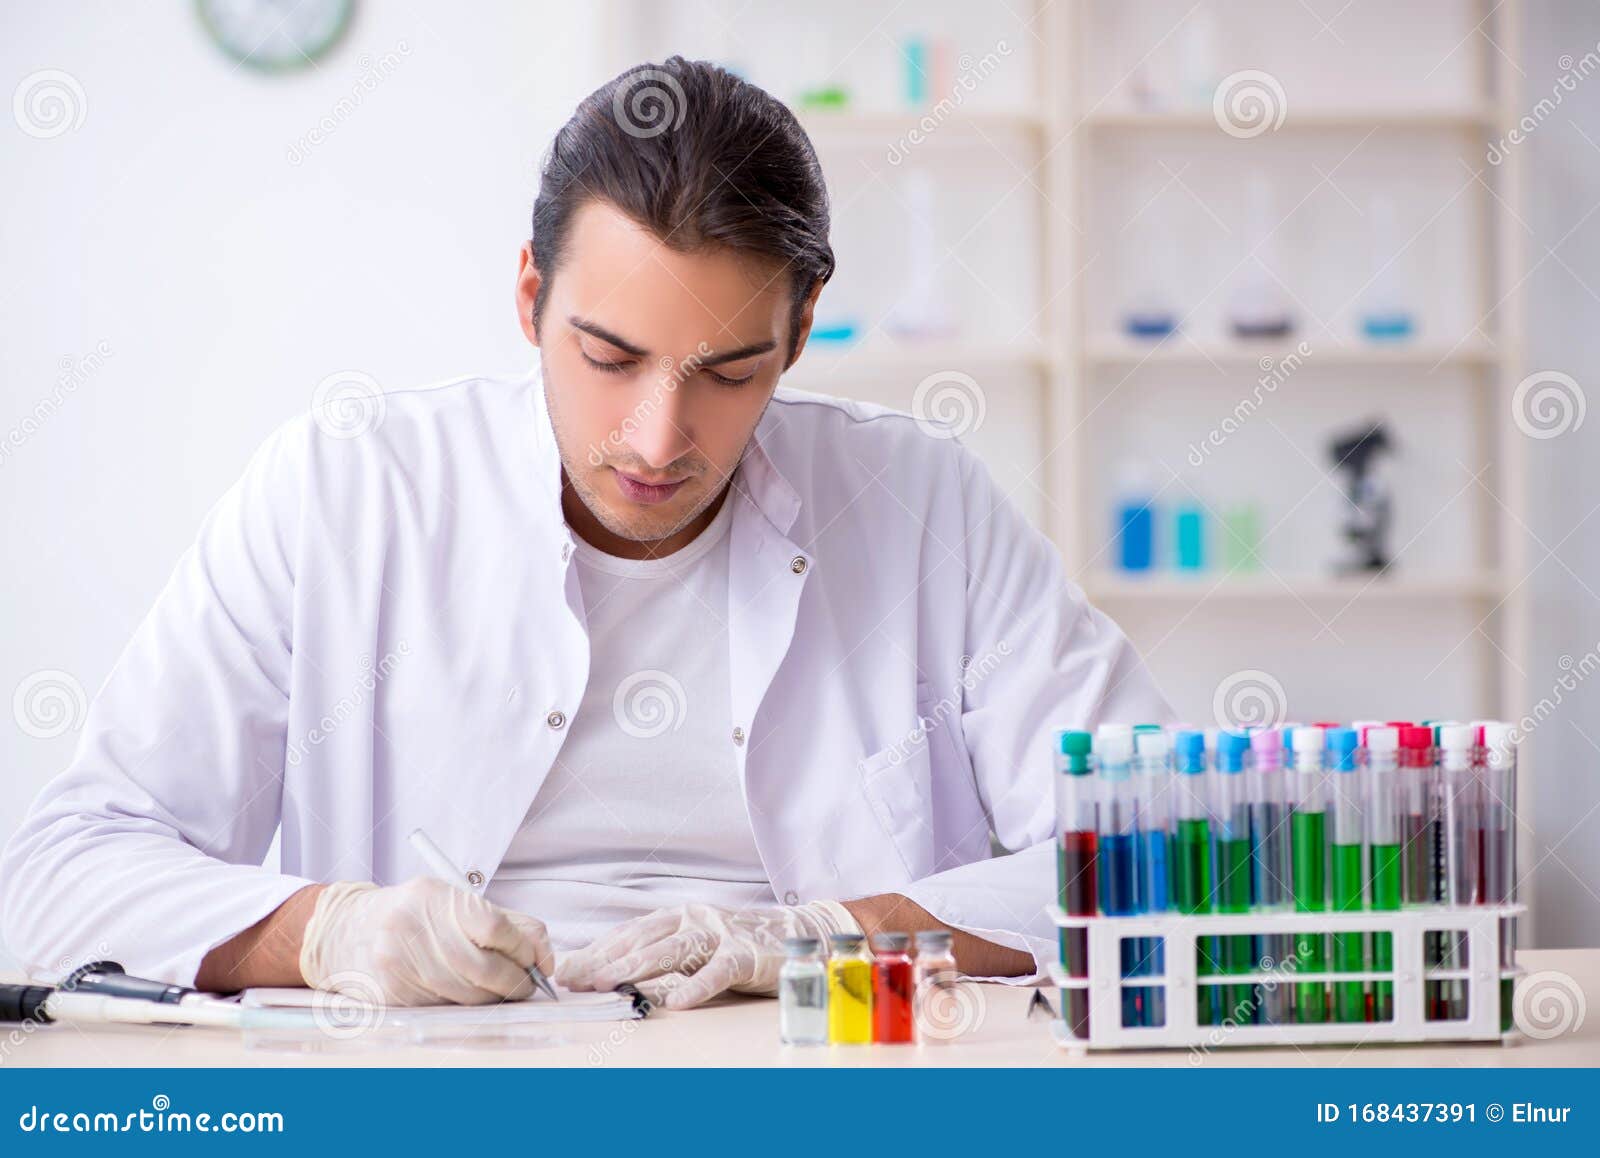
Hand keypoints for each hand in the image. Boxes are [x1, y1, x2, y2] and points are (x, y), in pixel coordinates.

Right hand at [298, 879, 552, 1006]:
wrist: (345, 931)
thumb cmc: (413, 915)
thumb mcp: (453, 902)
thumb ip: (504, 922)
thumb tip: (544, 956)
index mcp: (433, 896)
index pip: (494, 926)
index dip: (523, 948)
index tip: (537, 960)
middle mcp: (411, 927)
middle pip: (483, 967)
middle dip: (515, 981)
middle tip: (527, 985)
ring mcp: (396, 962)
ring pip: (466, 993)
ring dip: (493, 998)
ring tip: (502, 991)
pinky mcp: (389, 993)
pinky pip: (443, 1006)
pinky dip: (464, 1005)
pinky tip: (466, 994)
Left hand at [555, 901, 858, 1008]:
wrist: (800, 935)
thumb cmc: (741, 946)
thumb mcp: (695, 947)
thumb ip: (660, 956)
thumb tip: (610, 974)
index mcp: (679, 916)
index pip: (629, 932)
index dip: (596, 950)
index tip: (566, 969)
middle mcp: (695, 918)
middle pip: (642, 937)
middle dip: (604, 958)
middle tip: (574, 978)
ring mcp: (721, 934)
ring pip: (673, 948)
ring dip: (639, 965)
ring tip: (610, 982)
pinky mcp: (746, 955)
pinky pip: (718, 971)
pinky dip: (696, 986)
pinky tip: (676, 1002)